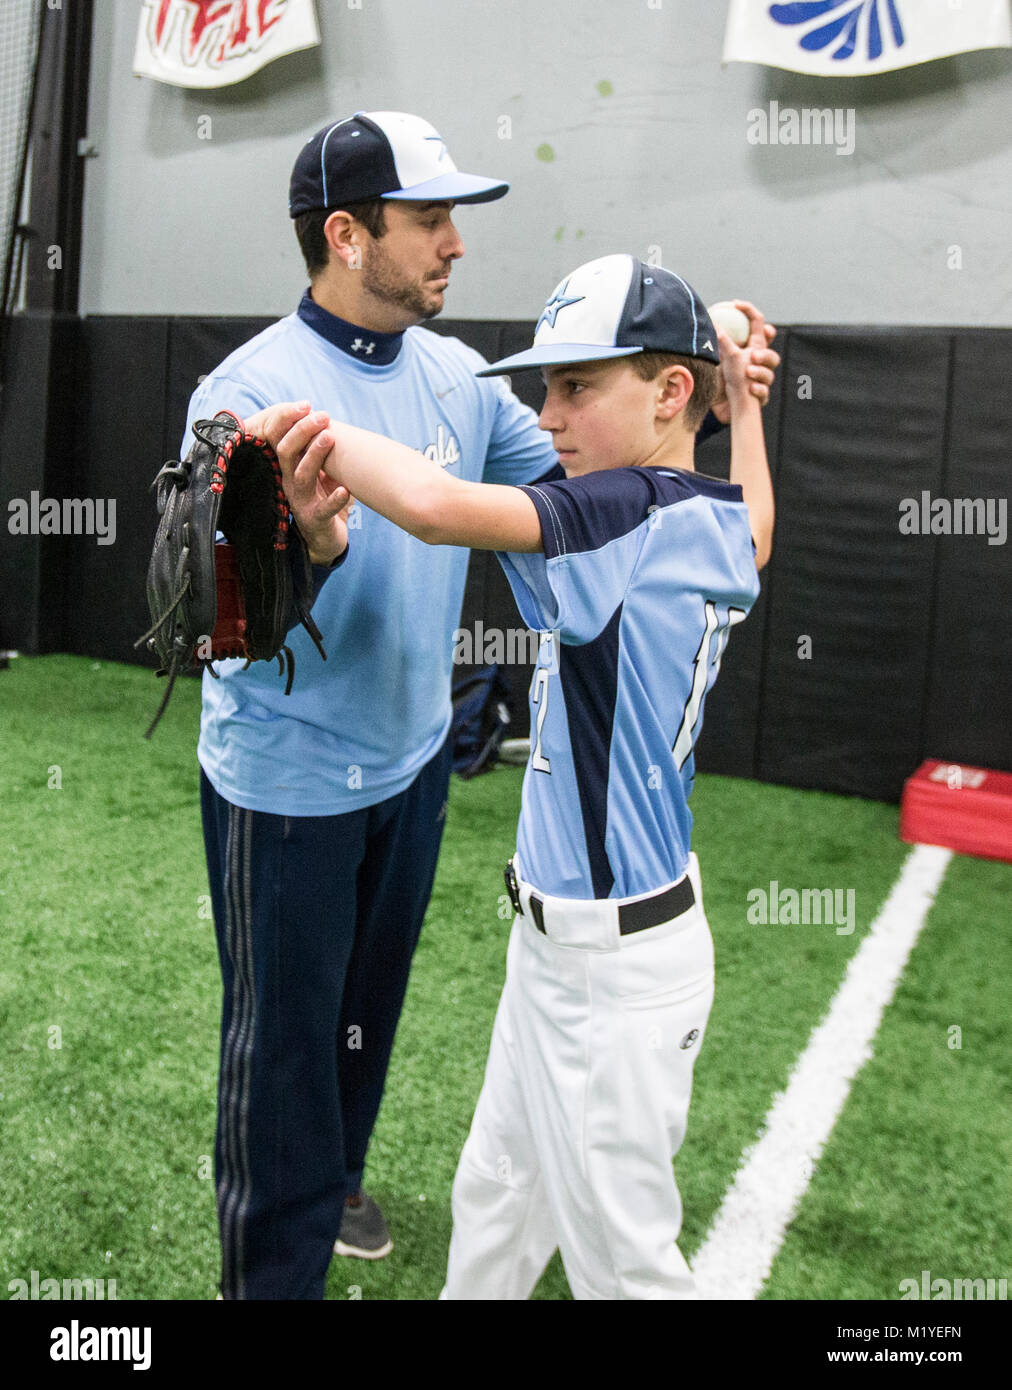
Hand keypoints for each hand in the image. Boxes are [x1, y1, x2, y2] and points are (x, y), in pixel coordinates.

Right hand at [245, 402, 353, 564]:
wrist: (326, 538)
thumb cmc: (325, 498)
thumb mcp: (321, 470)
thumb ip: (320, 449)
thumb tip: (326, 418)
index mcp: (290, 467)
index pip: (280, 439)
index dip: (288, 421)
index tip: (305, 404)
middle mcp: (291, 482)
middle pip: (287, 452)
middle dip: (303, 431)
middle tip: (322, 416)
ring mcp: (301, 502)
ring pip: (302, 476)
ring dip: (315, 455)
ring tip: (329, 438)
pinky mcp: (315, 520)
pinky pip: (323, 510)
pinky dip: (334, 500)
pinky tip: (345, 490)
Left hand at [710, 302, 779, 424]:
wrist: (721, 407)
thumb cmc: (721, 380)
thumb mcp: (721, 357)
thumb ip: (722, 341)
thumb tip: (712, 322)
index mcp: (753, 348)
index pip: (757, 325)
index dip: (749, 311)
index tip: (735, 304)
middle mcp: (759, 364)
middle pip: (772, 355)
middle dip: (766, 354)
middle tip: (754, 355)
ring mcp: (761, 381)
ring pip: (770, 375)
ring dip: (760, 373)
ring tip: (749, 371)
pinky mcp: (760, 397)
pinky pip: (764, 393)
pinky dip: (758, 390)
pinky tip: (751, 388)